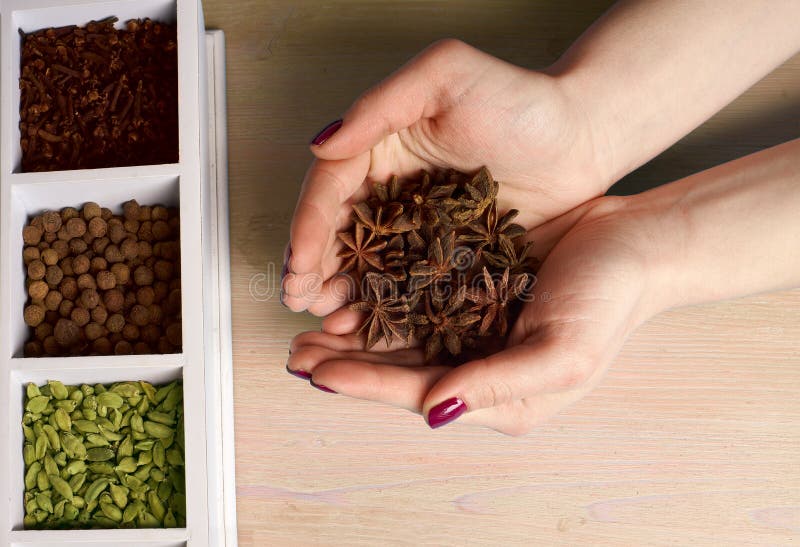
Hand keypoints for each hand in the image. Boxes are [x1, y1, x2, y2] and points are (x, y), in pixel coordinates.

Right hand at [282, 39, 611, 314]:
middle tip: (301, 302)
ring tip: (327, 319)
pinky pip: (409, 280)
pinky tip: (371, 323)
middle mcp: (392, 188)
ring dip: (342, 290)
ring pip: (369, 260)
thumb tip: (321, 144)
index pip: (331, 189)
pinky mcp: (448, 252)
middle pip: (341, 231)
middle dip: (315, 267)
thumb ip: (381, 105)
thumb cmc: (520, 98)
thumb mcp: (446, 76)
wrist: (582, 136)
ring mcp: (418, 224)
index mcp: (381, 146)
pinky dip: (386, 302)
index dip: (310, 227)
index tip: (298, 266)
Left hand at [288, 193, 670, 434]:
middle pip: (400, 369)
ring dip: (357, 332)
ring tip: (313, 326)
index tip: (318, 373)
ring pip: (402, 335)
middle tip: (297, 352)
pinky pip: (420, 298)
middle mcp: (481, 365)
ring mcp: (476, 326)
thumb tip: (433, 412)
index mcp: (499, 394)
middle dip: (348, 362)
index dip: (365, 384)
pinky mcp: (475, 289)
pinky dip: (385, 298)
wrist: (637, 245)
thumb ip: (495, 386)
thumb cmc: (611, 303)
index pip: (418, 392)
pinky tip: (356, 291)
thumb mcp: (561, 356)